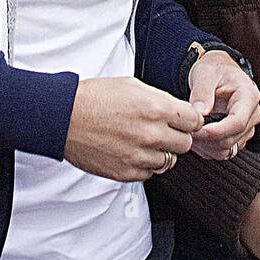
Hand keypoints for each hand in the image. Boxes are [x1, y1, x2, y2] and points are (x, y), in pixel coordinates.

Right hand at [62, 76, 201, 181]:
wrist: (64, 118)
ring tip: (142, 141)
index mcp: (157, 109)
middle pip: (185, 143)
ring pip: (169, 161)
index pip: (195, 121)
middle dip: (177, 136)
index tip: (183, 120)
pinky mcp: (126, 172)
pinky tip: (130, 151)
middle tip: (162, 130)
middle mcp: (152, 134)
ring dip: (160, 152)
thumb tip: (181, 111)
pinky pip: (149, 173)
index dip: (190, 120)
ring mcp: (140, 156)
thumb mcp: (133, 86)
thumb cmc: (96, 97)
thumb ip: (162, 100)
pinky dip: (144, 165)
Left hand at [187, 49, 259, 159]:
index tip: (198, 131)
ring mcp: (247, 128)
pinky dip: (207, 149)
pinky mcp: (239, 137)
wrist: (219, 72)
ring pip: (227, 149)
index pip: (237, 122)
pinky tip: (196, 138)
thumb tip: (200, 112)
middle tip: (186, 130)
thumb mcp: (205, 73)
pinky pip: (224, 152)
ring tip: (189, 133)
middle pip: (231, 139)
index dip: (217, 131)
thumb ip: (202, 92)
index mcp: (249, 96)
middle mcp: (253, 114)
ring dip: (206, 146)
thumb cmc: (214, 70)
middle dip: (206, 139)